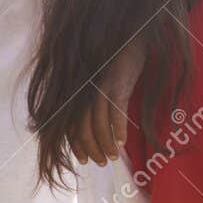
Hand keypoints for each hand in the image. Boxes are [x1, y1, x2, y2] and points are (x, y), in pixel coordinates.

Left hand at [71, 39, 143, 166]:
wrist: (131, 40)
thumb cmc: (117, 66)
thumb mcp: (101, 86)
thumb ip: (95, 105)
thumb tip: (97, 131)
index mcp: (79, 94)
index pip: (71, 126)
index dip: (77, 146)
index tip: (84, 161)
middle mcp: (85, 93)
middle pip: (82, 129)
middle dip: (91, 149)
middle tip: (102, 162)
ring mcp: (101, 89)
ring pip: (97, 124)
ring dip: (105, 144)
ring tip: (113, 157)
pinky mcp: (118, 85)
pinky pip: (115, 112)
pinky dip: (117, 129)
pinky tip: (121, 142)